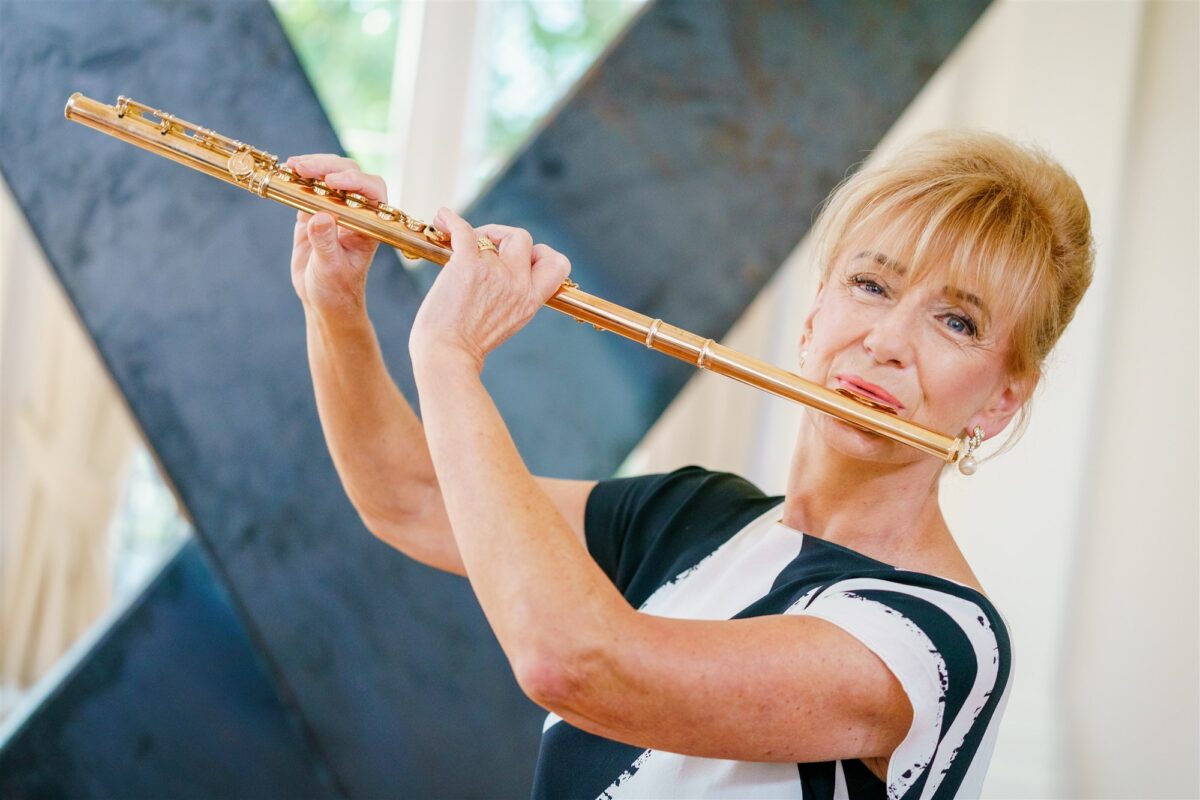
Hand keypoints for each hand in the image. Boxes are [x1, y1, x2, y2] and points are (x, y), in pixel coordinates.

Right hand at [287, 154, 387, 322]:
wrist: (323, 299)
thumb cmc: (335, 289)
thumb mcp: (330, 269)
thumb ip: (326, 243)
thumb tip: (320, 216)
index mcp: (369, 225)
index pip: (372, 192)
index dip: (356, 182)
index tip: (333, 182)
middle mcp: (356, 212)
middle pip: (350, 175)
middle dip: (328, 167)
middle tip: (304, 168)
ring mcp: (335, 209)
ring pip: (330, 175)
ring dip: (313, 167)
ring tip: (293, 166)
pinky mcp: (314, 211)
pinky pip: (309, 188)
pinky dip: (297, 178)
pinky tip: (286, 173)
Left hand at [409, 208, 570, 373]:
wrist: (446, 355)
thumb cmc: (467, 343)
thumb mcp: (508, 321)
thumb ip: (513, 295)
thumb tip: (500, 266)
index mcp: (531, 300)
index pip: (557, 264)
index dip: (541, 253)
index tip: (523, 257)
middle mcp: (518, 284)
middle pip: (523, 238)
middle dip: (503, 236)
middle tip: (484, 247)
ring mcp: (495, 273)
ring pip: (492, 234)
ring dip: (475, 235)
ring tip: (457, 243)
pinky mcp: (468, 266)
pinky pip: (464, 229)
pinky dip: (451, 219)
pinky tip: (443, 217)